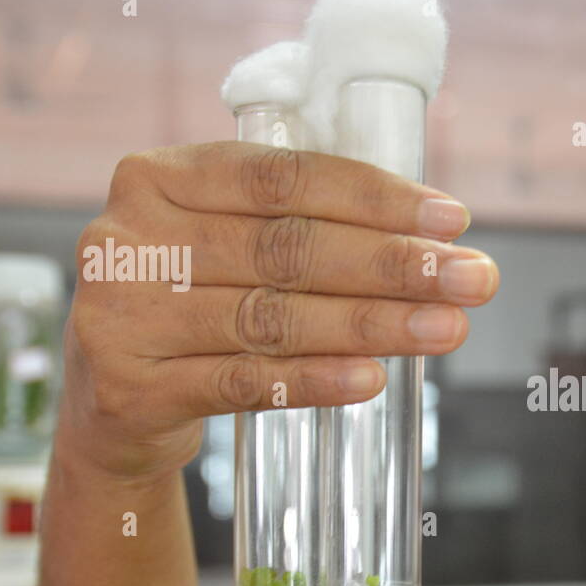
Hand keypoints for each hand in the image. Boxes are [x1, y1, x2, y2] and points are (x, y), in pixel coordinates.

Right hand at [59, 141, 496, 480]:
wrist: (112, 407)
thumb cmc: (194, 308)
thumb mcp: (222, 244)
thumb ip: (298, 225)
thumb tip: (433, 238)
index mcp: (157, 177)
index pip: (283, 178)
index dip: (375, 199)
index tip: (452, 220)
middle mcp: (131, 239)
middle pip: (287, 249)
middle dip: (393, 265)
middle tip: (472, 279)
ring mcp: (123, 317)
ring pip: (274, 317)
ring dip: (373, 324)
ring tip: (447, 329)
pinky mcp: (132, 390)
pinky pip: (244, 383)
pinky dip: (315, 380)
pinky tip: (373, 378)